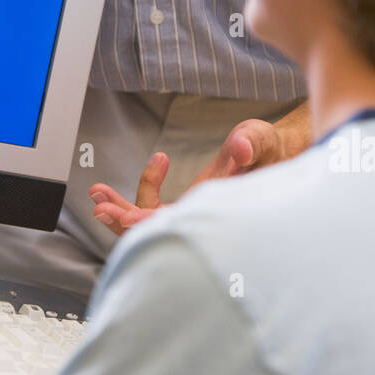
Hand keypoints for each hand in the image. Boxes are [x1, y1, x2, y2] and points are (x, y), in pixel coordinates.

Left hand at [89, 116, 289, 237]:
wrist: (277, 158)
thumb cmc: (271, 153)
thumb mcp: (263, 141)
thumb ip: (253, 143)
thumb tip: (241, 148)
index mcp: (218, 213)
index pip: (177, 226)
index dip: (149, 225)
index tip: (125, 216)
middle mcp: (202, 220)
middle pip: (157, 233)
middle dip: (126, 222)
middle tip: (100, 206)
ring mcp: (192, 216)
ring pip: (150, 225)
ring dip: (122, 210)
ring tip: (97, 193)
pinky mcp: (186, 208)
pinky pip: (152, 211)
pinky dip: (132, 200)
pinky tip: (112, 189)